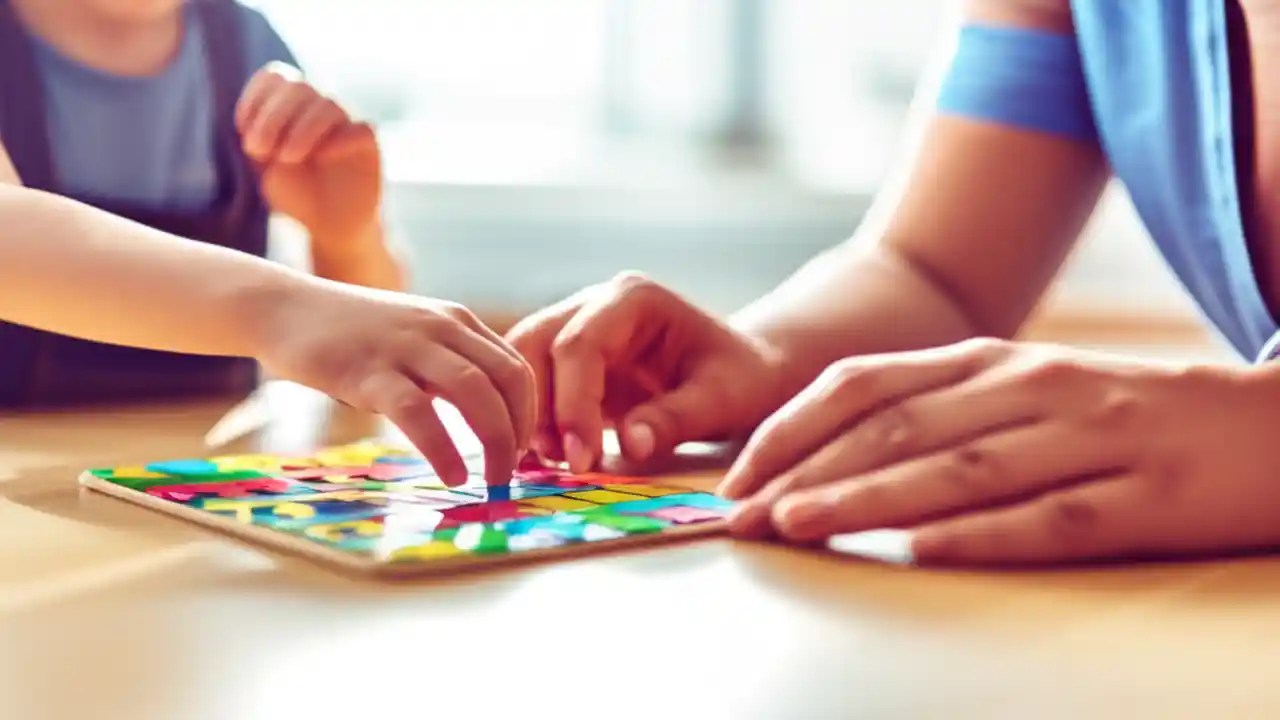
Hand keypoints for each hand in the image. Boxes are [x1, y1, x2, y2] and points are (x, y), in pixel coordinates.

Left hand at [235, 63, 380, 243]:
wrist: (330, 226)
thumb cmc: (297, 193)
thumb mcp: (266, 166)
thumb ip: (259, 138)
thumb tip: (255, 119)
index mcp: (293, 105)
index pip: (277, 77)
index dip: (257, 97)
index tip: (243, 128)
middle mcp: (321, 106)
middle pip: (299, 87)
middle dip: (273, 116)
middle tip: (257, 149)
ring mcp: (348, 122)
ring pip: (328, 105)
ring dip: (302, 129)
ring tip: (287, 159)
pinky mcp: (369, 144)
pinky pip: (360, 129)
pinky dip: (338, 140)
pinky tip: (322, 157)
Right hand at [253, 278, 534, 486]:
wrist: (285, 308)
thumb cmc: (351, 334)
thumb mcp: (413, 338)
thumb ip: (449, 366)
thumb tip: (487, 418)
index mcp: (457, 321)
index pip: (516, 368)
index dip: (530, 415)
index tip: (523, 452)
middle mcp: (441, 328)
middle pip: (508, 381)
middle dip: (521, 434)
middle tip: (513, 475)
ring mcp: (406, 347)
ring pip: (475, 393)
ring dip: (496, 443)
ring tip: (493, 481)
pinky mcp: (369, 372)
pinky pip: (421, 413)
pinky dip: (444, 449)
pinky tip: (453, 476)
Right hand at [506, 273, 790, 472]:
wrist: (748, 372)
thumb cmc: (743, 378)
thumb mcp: (724, 400)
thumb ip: (676, 419)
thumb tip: (631, 445)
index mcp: (633, 299)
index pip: (579, 345)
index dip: (572, 404)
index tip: (581, 460)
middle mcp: (595, 305)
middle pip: (534, 343)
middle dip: (537, 407)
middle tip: (557, 464)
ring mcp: (578, 329)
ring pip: (523, 363)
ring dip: (529, 414)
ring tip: (553, 464)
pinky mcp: (572, 363)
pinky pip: (534, 386)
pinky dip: (533, 421)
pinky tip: (550, 459)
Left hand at [719, 337, 1279, 565]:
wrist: (1267, 426)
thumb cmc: (1122, 411)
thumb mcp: (1023, 389)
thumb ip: (940, 411)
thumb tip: (836, 455)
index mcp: (992, 360)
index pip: (865, 386)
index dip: (793, 428)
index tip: (737, 475)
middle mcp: (1031, 387)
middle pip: (896, 428)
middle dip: (807, 470)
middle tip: (742, 514)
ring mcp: (1089, 438)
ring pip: (958, 469)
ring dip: (867, 497)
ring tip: (796, 525)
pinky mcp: (1142, 497)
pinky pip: (1049, 518)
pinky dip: (979, 535)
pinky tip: (920, 553)